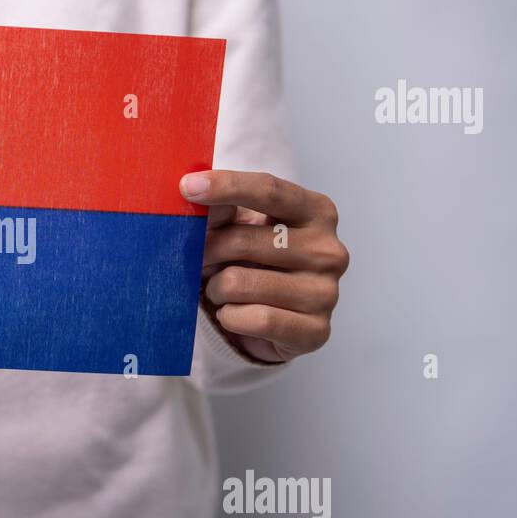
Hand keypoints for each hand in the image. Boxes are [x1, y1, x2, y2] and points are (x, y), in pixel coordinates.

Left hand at [180, 170, 347, 363]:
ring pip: (240, 283)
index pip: (269, 190)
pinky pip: (254, 318)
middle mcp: (329, 250)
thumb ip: (224, 210)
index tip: (187, 187)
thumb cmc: (256, 264)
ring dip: (216, 289)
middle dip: (206, 251)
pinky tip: (232, 314)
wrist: (274, 323)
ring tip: (221, 291)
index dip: (226, 186)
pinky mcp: (316, 331)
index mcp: (317, 212)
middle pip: (243, 239)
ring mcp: (326, 292)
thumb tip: (199, 194)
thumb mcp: (242, 228)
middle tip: (197, 262)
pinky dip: (230, 317)